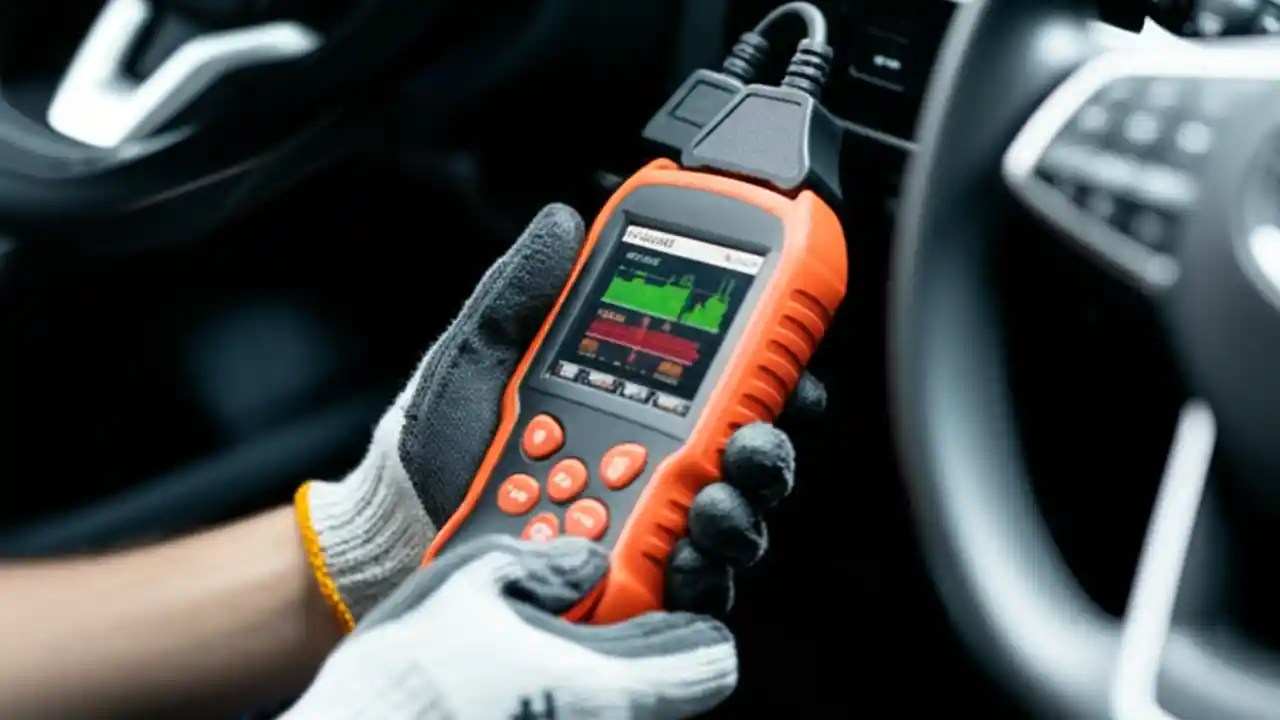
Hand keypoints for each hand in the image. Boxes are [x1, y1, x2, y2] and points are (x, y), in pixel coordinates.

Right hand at [283, 537, 737, 719]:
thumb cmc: (405, 681)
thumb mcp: (472, 580)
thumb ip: (547, 563)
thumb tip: (584, 561)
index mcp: (608, 687)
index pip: (711, 663)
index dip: (696, 622)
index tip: (669, 594)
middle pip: (664, 686)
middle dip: (637, 639)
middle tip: (588, 604)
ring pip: (614, 705)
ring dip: (592, 666)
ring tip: (532, 631)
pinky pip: (570, 718)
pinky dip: (556, 691)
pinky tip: (506, 669)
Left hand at [294, 204, 824, 628]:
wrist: (399, 520)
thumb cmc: (444, 439)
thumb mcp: (482, 353)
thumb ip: (523, 292)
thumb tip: (560, 222)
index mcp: (638, 403)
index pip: (730, 387)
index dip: (777, 376)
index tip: (793, 366)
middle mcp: (657, 467)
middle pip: (748, 461)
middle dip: (769, 453)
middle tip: (752, 440)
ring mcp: (647, 529)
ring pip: (733, 526)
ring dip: (739, 512)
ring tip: (710, 503)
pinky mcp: (630, 584)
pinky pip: (688, 589)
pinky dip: (696, 574)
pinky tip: (681, 556)